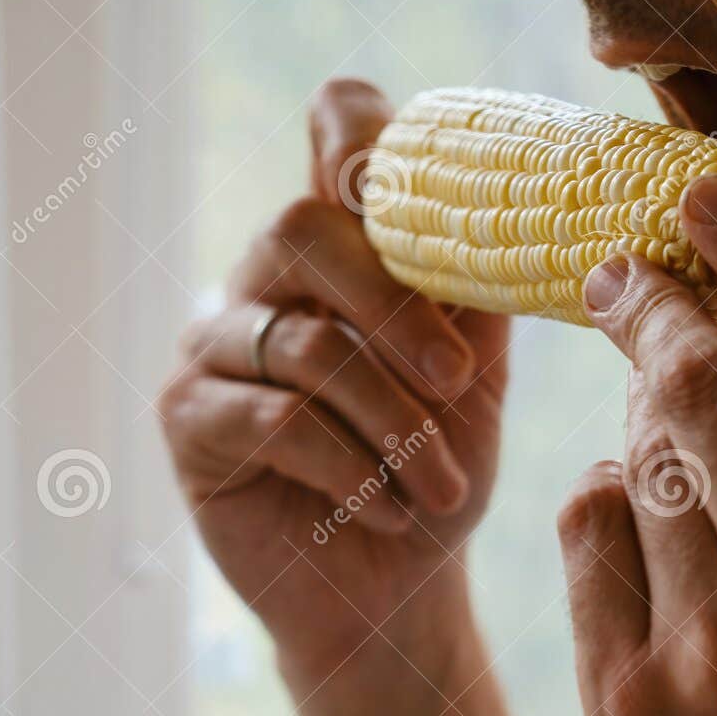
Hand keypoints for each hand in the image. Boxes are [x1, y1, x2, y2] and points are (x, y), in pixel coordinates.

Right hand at [160, 79, 509, 681]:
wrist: (395, 589)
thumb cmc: (437, 472)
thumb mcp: (476, 378)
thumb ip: (478, 290)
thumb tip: (526, 211)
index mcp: (344, 244)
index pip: (335, 126)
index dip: (364, 131)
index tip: (415, 188)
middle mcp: (268, 276)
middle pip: (302, 227)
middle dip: (395, 309)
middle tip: (458, 384)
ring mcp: (216, 341)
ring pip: (304, 344)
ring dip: (393, 424)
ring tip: (443, 487)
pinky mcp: (189, 417)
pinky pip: (274, 420)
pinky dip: (349, 470)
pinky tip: (386, 510)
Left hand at [560, 174, 716, 715]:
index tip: (716, 204)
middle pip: (701, 374)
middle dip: (649, 303)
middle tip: (618, 277)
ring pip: (635, 453)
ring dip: (641, 428)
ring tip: (661, 449)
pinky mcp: (631, 712)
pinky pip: (586, 532)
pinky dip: (604, 509)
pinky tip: (637, 539)